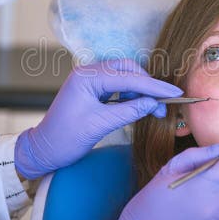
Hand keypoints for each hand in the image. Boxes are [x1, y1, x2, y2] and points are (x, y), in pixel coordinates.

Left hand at [14, 59, 181, 178]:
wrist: (43, 150)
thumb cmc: (66, 139)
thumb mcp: (100, 125)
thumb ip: (129, 112)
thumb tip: (155, 105)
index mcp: (87, 77)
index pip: (128, 78)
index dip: (154, 87)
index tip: (174, 94)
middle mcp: (88, 72)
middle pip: (128, 69)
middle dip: (148, 85)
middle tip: (165, 102)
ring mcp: (89, 79)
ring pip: (124, 75)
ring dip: (140, 89)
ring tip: (155, 109)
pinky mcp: (92, 89)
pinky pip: (117, 85)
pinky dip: (131, 94)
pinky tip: (139, 106)